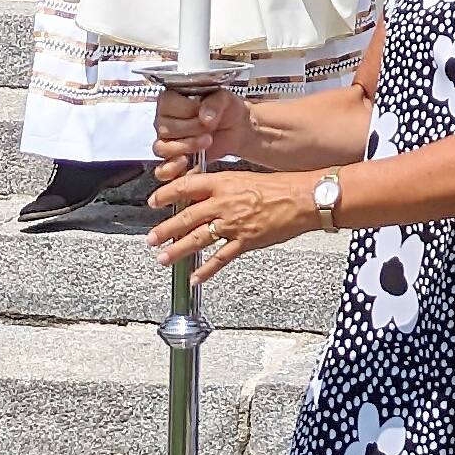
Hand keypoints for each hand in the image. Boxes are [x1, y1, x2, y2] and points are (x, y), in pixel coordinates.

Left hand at [147, 162, 323, 275]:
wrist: (304, 198)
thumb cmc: (279, 187)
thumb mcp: (243, 177)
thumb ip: (220, 186)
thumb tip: (200, 193)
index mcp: (223, 183)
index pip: (186, 187)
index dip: (166, 194)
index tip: (153, 201)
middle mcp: (224, 203)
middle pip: (186, 217)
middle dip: (165, 229)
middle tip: (151, 238)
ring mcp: (233, 225)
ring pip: (197, 239)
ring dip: (177, 250)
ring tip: (162, 258)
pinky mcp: (245, 242)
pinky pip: (220, 258)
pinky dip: (206, 270)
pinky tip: (194, 277)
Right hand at [151, 80, 256, 185]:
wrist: (236, 128)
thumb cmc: (226, 109)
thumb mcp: (225, 98)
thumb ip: (215, 103)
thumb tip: (205, 117)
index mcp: (172, 100)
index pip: (166, 103)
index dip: (186, 109)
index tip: (201, 111)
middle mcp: (164, 121)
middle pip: (165, 128)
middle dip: (191, 128)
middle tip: (209, 127)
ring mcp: (166, 142)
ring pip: (162, 148)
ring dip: (186, 146)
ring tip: (206, 141)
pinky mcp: (173, 161)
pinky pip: (162, 170)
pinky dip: (172, 168)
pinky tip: (186, 161)